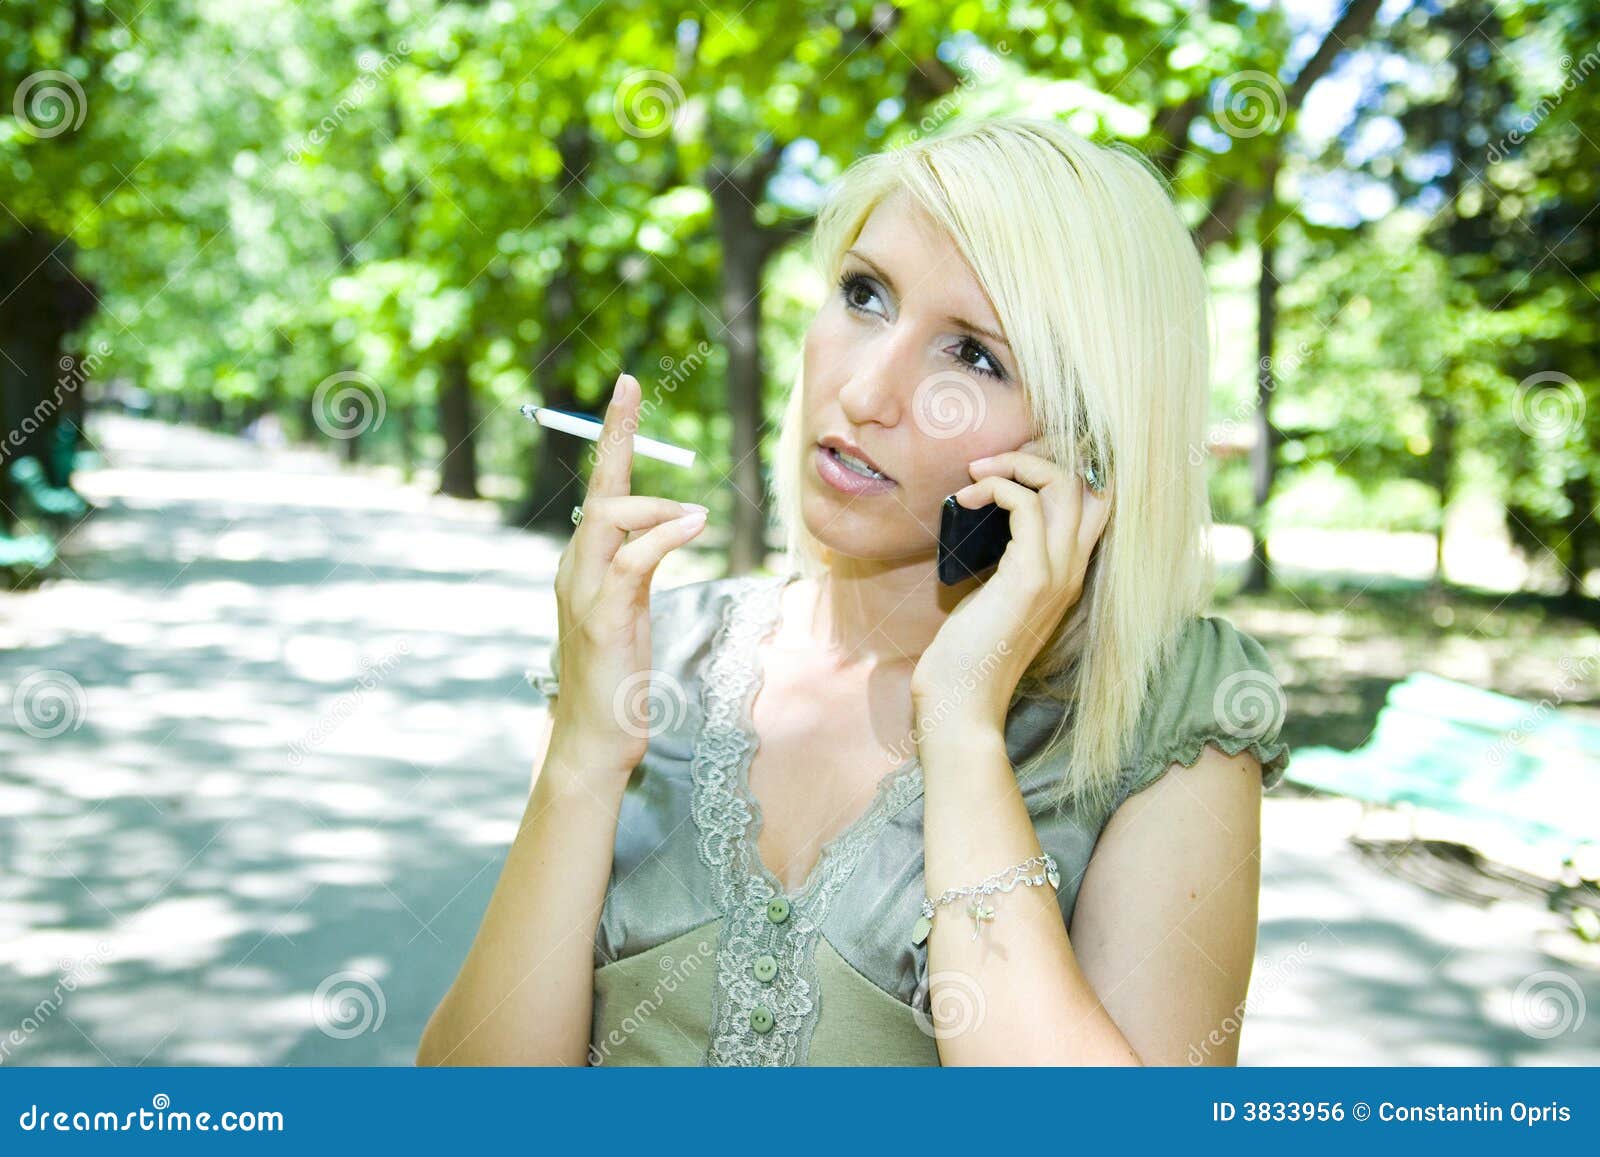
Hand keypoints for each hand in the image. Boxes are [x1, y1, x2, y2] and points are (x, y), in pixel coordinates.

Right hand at [546, 371, 707, 782]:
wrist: (593, 741)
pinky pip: (632, 560)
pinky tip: (693, 525)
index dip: (612, 439)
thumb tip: (664, 535)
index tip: (626, 390)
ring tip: (694, 515)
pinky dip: (663, 535)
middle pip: (598, 488)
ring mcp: (584, 593)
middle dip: (616, 435)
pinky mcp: (603, 619)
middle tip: (632, 388)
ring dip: (655, 505)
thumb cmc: (616, 680)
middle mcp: (575, 569)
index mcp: (582, 565)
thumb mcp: (630, 613)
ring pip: (610, 517)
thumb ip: (637, 570)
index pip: (598, 490)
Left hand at [910, 438, 1111, 727]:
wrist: (962, 700)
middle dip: (1042, 457)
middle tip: (991, 464)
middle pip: (1089, 483)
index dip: (1064, 470)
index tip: (1010, 469)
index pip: (1097, 502)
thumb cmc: (967, 652)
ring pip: (1063, 485)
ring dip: (1014, 466)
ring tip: (974, 476)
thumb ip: (1008, 559)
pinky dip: (996, 488)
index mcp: (1069, 573)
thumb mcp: (994, 594)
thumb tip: (987, 516)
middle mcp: (1073, 570)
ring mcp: (1057, 573)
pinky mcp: (1030, 577)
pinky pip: (1025, 506)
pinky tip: (966, 499)